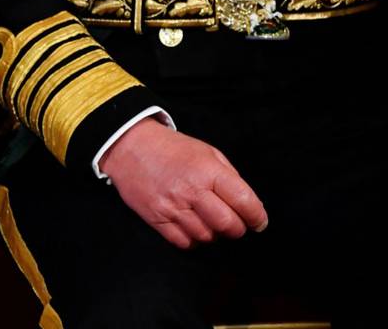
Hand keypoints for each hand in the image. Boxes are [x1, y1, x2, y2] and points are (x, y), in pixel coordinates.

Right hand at [100, 119, 267, 248]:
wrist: (129, 146)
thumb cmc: (172, 149)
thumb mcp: (206, 152)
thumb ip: (229, 177)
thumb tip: (248, 205)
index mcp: (208, 171)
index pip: (244, 202)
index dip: (257, 217)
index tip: (258, 222)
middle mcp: (191, 191)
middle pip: (228, 225)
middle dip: (237, 228)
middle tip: (234, 223)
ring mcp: (172, 207)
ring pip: (207, 237)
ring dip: (213, 233)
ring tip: (208, 220)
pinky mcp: (156, 219)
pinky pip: (184, 242)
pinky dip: (192, 239)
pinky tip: (191, 225)